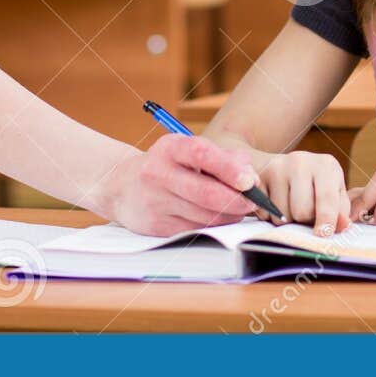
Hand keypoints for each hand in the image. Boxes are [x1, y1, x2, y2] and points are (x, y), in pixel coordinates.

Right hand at [100, 134, 260, 235]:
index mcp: (170, 148)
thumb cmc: (167, 165)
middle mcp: (159, 173)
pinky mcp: (155, 225)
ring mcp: (155, 201)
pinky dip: (212, 226)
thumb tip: (250, 176)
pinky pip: (193, 229)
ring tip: (238, 210)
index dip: (230, 169)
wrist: (121, 185)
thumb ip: (222, 158)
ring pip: (203, 215)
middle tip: (254, 203)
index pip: (202, 155)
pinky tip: (218, 218)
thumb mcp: (188, 151)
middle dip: (236, 200)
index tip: (250, 182)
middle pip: (205, 192)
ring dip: (228, 216)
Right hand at [256, 150, 350, 235]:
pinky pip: (264, 213)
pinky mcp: (259, 177)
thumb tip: (342, 226)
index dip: (326, 220)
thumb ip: (341, 211)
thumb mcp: (335, 191)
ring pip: (282, 215)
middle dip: (304, 219)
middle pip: (302, 211)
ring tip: (291, 206)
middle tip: (306, 212)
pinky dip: (271, 216)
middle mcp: (301, 162)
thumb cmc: (317, 183)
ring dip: (287, 220)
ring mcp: (277, 168)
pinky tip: (277, 203)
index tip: (324, 234)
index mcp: (325, 165)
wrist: (287, 166)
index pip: (326, 198)